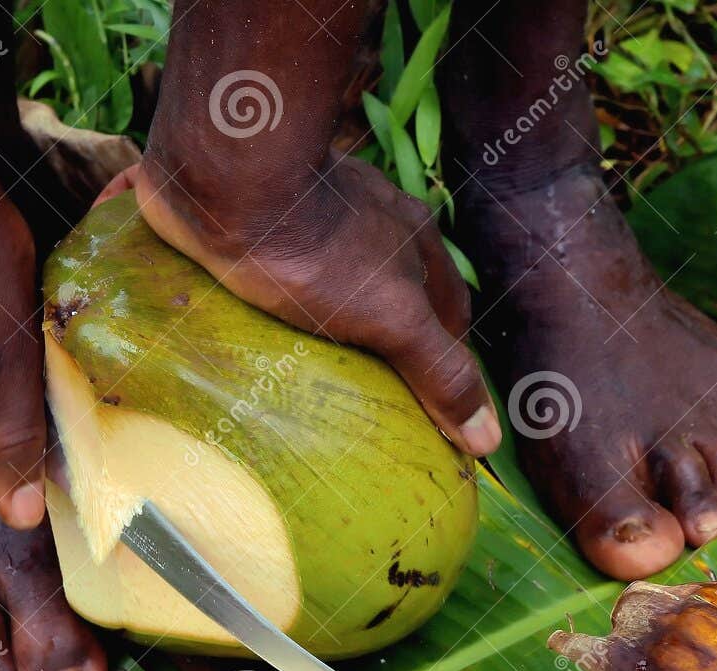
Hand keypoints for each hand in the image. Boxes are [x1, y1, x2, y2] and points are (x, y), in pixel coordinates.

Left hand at [124, 153, 501, 457]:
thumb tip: (489, 438)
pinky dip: (283, 294)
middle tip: (379, 387)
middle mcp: (373, 217)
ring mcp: (315, 209)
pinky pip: (281, 262)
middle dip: (394, 331)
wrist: (227, 185)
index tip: (437, 402)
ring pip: (341, 271)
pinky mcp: (258, 214)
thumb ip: (441, 373)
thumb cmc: (317, 251)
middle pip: (399, 286)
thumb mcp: (394, 320)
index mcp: (415, 237)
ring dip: (337, 311)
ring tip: (320, 362)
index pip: (449, 308)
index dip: (447, 354)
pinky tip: (264, 323)